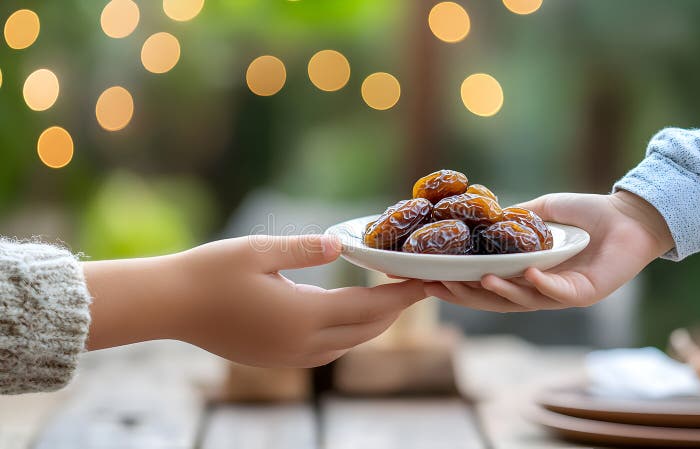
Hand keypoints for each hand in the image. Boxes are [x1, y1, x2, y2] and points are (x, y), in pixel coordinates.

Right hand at [84, 235, 425, 367]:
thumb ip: (305, 248)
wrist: (168, 306)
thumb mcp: (260, 250)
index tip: (426, 281)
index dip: (401, 296)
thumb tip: (343, 244)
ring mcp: (289, 357)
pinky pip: (327, 351)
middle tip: (415, 285)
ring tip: (390, 299)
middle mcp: (302, 345)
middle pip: (365, 331)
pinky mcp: (276, 360)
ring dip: (373, 324)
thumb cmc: (210, 272)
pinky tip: (349, 315)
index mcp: (303, 317)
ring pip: (348, 344)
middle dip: (395, 310)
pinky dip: (349, 333)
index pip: (369, 309)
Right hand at [423, 191, 673, 311]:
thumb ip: (516, 218)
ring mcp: (562, 296)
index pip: (485, 284)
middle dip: (465, 294)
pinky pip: (558, 293)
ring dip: (498, 292)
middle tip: (437, 285)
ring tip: (476, 279)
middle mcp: (540, 290)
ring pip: (522, 301)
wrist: (633, 216)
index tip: (427, 275)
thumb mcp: (543, 211)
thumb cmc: (590, 214)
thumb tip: (484, 214)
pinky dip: (541, 286)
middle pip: (495, 301)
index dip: (457, 282)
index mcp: (527, 275)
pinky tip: (525, 275)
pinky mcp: (585, 294)